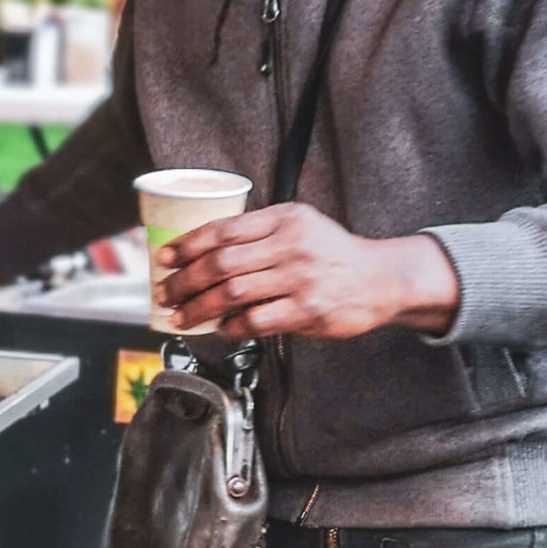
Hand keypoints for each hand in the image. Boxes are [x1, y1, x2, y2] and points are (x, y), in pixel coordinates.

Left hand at [157, 203, 460, 339]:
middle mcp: (291, 245)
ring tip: (180, 316)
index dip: (187, 245)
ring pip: (232, 294)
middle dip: (184, 281)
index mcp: (284, 219)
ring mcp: (300, 279)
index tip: (165, 258)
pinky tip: (220, 328)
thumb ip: (260, 233)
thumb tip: (204, 252)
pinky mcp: (308, 310)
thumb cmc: (332, 254)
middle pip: (220, 264)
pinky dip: (231, 327)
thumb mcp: (300, 225)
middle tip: (165, 293)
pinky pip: (256, 320)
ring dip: (198, 308)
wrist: (381, 278)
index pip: (224, 230)